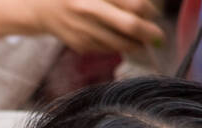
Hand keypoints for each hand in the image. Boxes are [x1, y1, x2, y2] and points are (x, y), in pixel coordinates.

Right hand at [32, 0, 164, 53]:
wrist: (43, 7)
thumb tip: (146, 9)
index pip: (133, 4)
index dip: (149, 11)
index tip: (154, 14)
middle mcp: (88, 9)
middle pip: (128, 25)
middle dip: (148, 33)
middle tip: (158, 36)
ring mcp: (83, 29)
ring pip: (119, 42)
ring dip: (136, 44)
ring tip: (143, 42)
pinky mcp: (79, 44)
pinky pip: (106, 48)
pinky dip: (118, 46)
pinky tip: (124, 43)